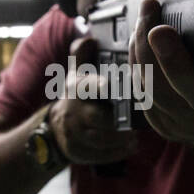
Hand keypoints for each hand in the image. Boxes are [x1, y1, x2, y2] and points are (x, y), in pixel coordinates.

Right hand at [48, 35, 140, 164]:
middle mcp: (75, 112)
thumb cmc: (78, 97)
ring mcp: (75, 134)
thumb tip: (89, 38)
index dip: (99, 85)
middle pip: (101, 119)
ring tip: (135, 135)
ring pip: (103, 140)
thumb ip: (84, 54)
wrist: (56, 128)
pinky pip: (102, 155)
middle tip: (137, 120)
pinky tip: (130, 145)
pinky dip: (118, 152)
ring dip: (122, 139)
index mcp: (79, 89)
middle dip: (119, 121)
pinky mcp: (78, 152)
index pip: (88, 86)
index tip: (110, 86)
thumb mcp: (77, 73)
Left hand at [130, 0, 193, 143]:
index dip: (173, 59)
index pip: (193, 87)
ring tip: (144, 16)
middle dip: (146, 42)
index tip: (159, 29)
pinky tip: (141, 40)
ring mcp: (174, 125)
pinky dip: (136, 62)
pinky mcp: (158, 123)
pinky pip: (138, 91)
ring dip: (138, 48)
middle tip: (149, 7)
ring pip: (143, 86)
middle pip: (157, 85)